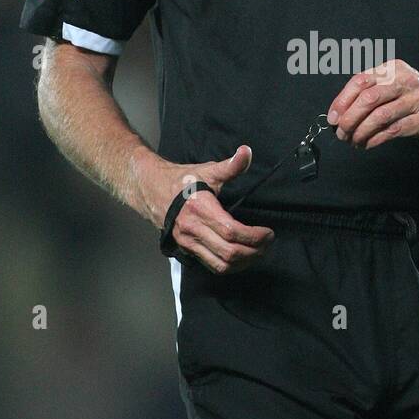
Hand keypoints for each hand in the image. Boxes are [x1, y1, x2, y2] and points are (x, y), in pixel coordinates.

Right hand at [135, 144, 273, 273]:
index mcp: (200, 209)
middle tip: (267, 243)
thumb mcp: (207, 170)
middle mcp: (193, 230)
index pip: (231, 232)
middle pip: (229, 252)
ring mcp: (188, 243)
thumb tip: (247, 152)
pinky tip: (241, 259)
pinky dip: (230, 267)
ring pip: (221, 265)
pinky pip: (212, 266)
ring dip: (244, 262)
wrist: (150, 191)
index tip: (268, 232)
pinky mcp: (186, 250)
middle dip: (254, 251)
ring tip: (258, 252)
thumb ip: (230, 166)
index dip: (254, 236)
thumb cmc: (181, 181)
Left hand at [326, 60, 418, 148]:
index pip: (361, 81)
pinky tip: (368, 145)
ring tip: (353, 141)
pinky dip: (376, 139)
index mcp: (392, 69)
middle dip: (350, 118)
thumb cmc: (414, 99)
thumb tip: (338, 114)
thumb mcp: (393, 87)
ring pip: (380, 116)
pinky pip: (393, 130)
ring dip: (361, 132)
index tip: (332, 118)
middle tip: (341, 133)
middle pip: (368, 97)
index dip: (342, 100)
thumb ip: (370, 95)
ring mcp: (416, 99)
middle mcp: (404, 80)